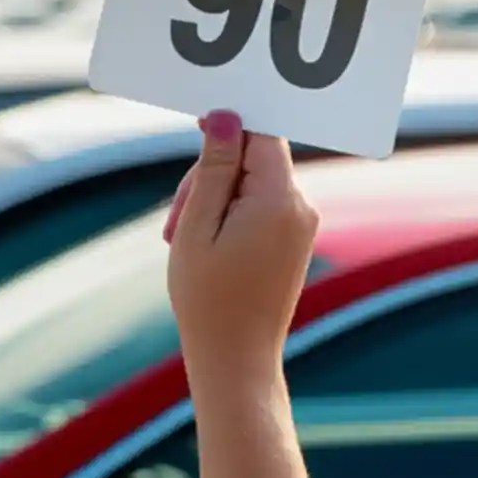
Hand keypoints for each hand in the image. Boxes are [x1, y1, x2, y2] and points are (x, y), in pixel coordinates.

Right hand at [164, 109, 318, 368]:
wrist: (236, 359)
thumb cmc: (208, 297)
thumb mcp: (197, 226)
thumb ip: (214, 168)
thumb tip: (225, 118)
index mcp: (279, 200)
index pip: (262, 134)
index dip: (228, 126)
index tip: (193, 131)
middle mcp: (301, 208)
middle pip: (253, 159)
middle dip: (210, 176)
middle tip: (176, 219)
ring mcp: (301, 226)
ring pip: (252, 183)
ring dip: (213, 199)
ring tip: (183, 241)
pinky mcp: (293, 241)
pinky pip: (259, 206)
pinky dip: (228, 216)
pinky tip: (204, 247)